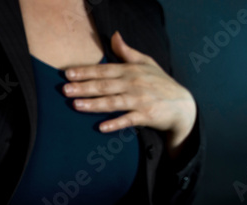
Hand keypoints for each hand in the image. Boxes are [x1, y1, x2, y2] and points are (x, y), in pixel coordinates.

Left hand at [62, 31, 197, 156]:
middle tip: (65, 90)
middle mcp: (133, 84)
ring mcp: (139, 100)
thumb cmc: (161, 84)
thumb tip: (115, 36)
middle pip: (104, 85)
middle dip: (83, 87)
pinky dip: (115, 123)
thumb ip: (128, 52)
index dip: (85, 71)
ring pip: (112, 102)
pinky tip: (101, 127)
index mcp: (131, 70)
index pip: (104, 70)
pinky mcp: (145, 116)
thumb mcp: (147, 63)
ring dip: (94, 104)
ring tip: (76, 105)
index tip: (68, 73)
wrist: (182, 105)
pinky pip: (128, 120)